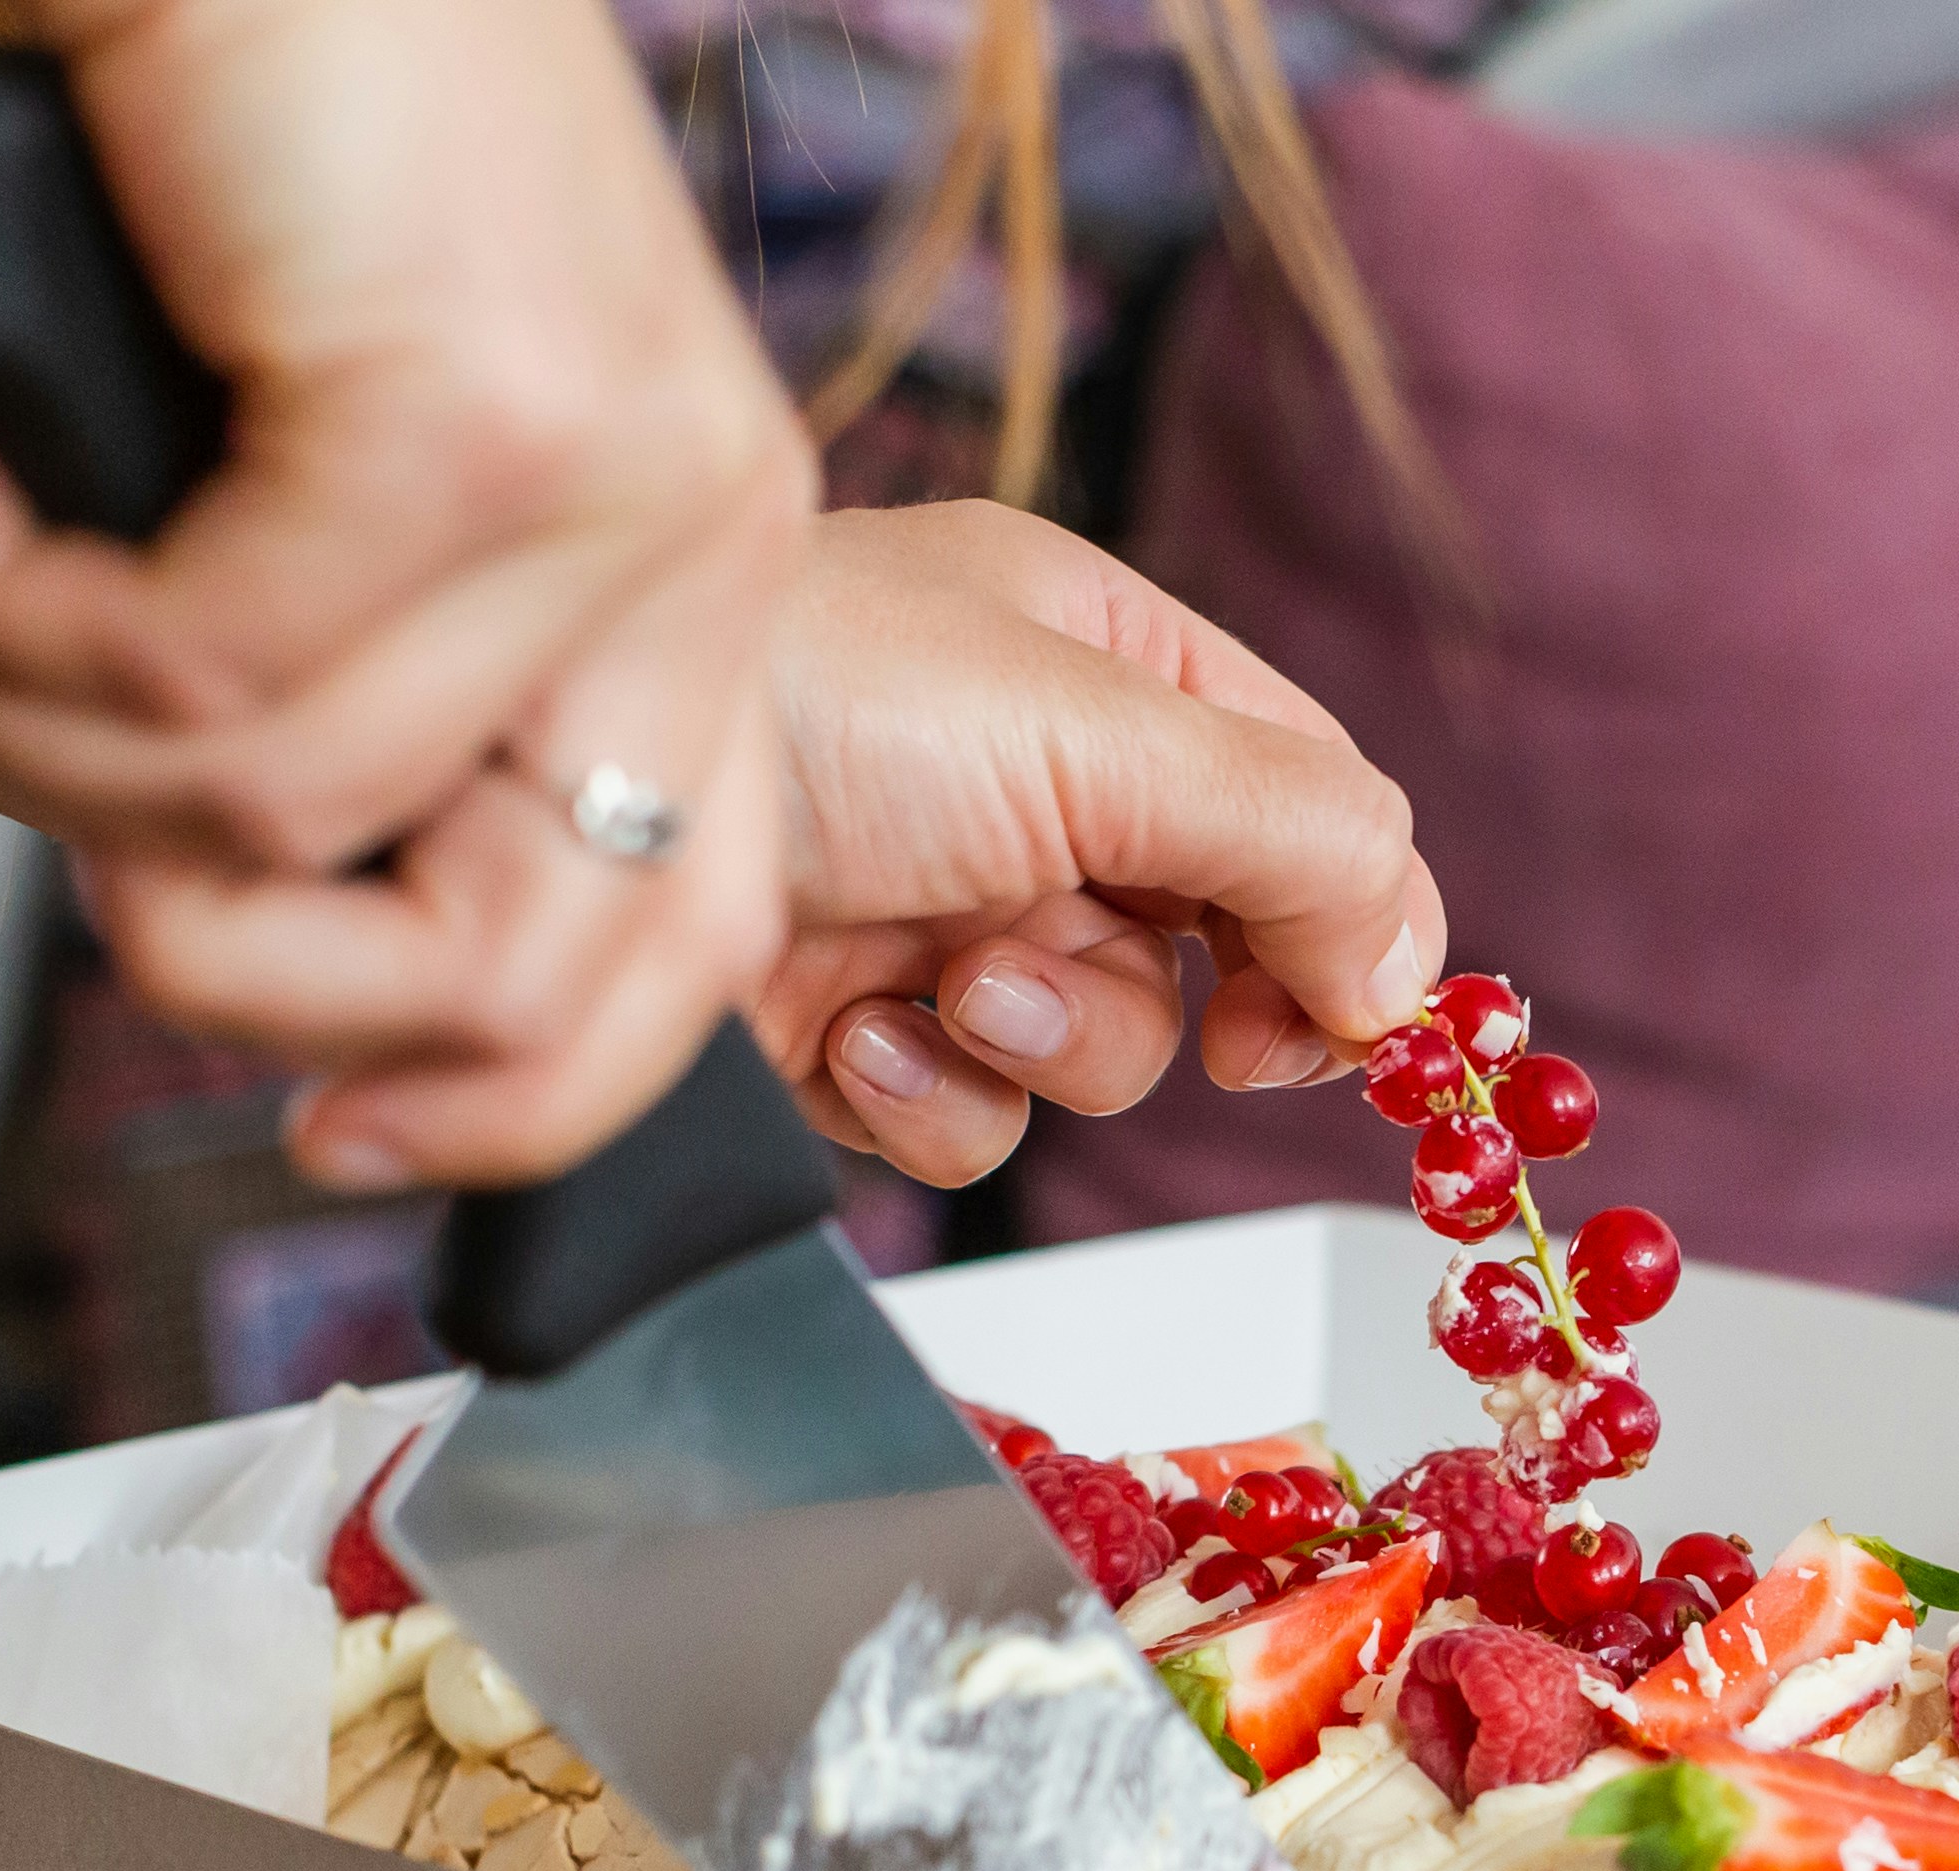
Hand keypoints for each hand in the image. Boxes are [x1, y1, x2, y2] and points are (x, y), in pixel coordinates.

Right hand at [0, 0, 815, 1188]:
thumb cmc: (241, 128)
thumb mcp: (348, 444)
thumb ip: (372, 665)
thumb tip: (258, 904)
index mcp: (704, 561)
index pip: (684, 962)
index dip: (499, 1107)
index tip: (318, 1122)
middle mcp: (707, 534)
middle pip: (516, 979)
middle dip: (242, 978)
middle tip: (73, 801)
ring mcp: (605, 482)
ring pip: (286, 824)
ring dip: (44, 724)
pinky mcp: (459, 419)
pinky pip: (184, 681)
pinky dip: (0, 603)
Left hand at [756, 503, 1445, 1184]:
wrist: (551, 799)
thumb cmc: (810, 692)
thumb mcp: (1097, 729)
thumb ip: (1296, 836)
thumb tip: (1407, 978)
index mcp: (1108, 662)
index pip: (1306, 805)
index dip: (1341, 921)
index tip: (1321, 1014)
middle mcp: (1035, 784)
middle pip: (1218, 951)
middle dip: (1149, 992)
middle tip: (1079, 981)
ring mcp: (943, 912)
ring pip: (1096, 1054)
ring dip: (1031, 1044)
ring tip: (932, 981)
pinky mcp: (849, 1027)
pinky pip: (969, 1121)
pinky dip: (924, 1099)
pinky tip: (843, 1030)